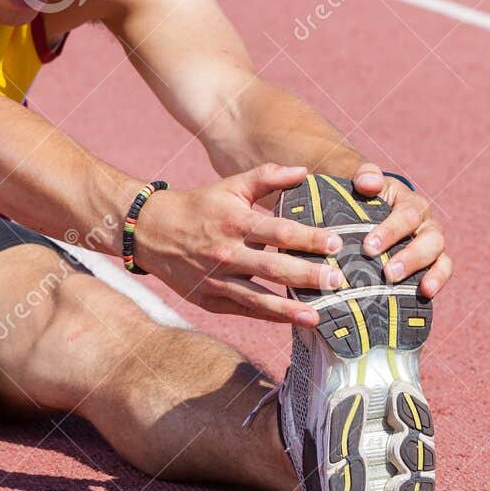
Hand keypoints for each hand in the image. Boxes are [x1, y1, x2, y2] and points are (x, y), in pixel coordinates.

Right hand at [133, 163, 346, 325]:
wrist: (151, 231)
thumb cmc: (199, 206)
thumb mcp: (230, 186)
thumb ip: (267, 177)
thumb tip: (304, 170)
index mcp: (235, 223)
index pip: (280, 232)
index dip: (310, 239)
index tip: (336, 243)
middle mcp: (226, 253)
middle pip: (274, 268)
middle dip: (308, 276)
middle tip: (338, 281)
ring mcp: (216, 280)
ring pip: (258, 299)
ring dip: (290, 309)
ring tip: (319, 316)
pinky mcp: (209, 299)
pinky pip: (243, 311)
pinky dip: (267, 316)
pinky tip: (290, 319)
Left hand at [351, 163, 451, 296]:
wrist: (371, 207)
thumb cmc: (366, 197)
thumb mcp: (364, 182)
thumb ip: (366, 175)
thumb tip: (369, 182)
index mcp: (410, 202)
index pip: (407, 215)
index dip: (390, 232)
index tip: (369, 247)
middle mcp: (426, 222)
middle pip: (429, 238)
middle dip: (409, 257)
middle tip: (387, 273)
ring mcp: (432, 242)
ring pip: (439, 255)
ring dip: (423, 271)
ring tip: (404, 286)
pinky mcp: (434, 260)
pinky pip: (443, 269)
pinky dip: (437, 281)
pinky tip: (426, 294)